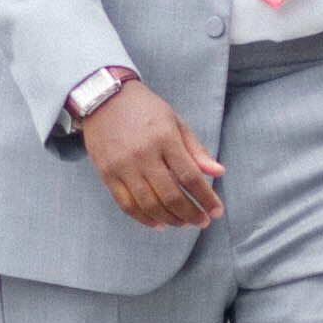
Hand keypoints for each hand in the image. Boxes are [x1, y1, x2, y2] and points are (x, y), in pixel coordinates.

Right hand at [82, 79, 222, 228]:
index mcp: (165, 139)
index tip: (216, 211)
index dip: (206, 198)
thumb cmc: (145, 109)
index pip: (190, 177)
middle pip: (171, 195)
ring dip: (170, 219)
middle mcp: (144, 155)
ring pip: (149, 204)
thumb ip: (196, 149)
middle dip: (191, 214)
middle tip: (202, 222)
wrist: (104, 98)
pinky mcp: (107, 174)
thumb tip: (219, 172)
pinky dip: (144, 219)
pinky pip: (126, 205)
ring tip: (184, 224)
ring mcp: (123, 167)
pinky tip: (158, 224)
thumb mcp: (175, 122)